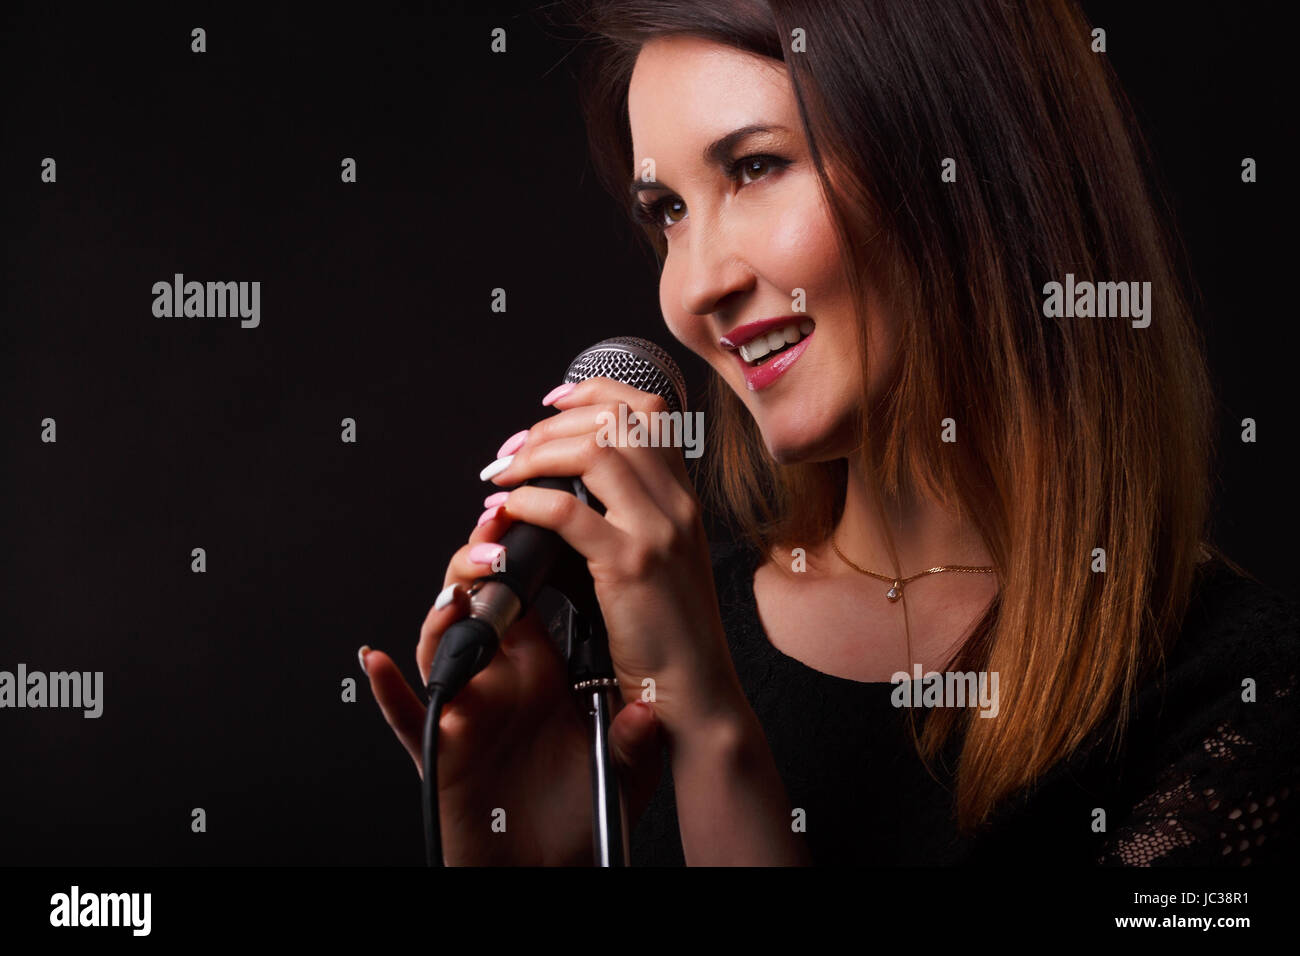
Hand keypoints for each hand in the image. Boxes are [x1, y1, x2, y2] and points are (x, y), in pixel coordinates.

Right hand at [362, 502, 664, 864]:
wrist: (553, 866)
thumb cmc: (583, 811)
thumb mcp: (623, 766)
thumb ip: (633, 739)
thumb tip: (646, 713)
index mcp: (539, 669)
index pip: (524, 596)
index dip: (523, 556)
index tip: (537, 520)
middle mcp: (499, 680)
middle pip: (475, 603)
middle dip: (478, 563)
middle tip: (496, 532)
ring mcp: (468, 709)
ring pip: (440, 645)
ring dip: (444, 614)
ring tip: (460, 592)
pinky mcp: (442, 748)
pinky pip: (407, 715)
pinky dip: (388, 690)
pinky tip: (377, 664)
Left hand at [478, 376, 745, 735]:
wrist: (693, 690)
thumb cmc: (663, 632)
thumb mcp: (651, 559)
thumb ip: (612, 517)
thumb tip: (549, 490)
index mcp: (682, 496)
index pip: (649, 408)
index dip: (596, 391)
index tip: (551, 403)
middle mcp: (677, 502)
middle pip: (616, 417)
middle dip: (550, 425)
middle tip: (511, 451)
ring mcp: (658, 530)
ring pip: (593, 450)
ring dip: (535, 454)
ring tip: (503, 476)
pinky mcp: (632, 565)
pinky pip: (569, 510)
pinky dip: (529, 501)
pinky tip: (510, 512)